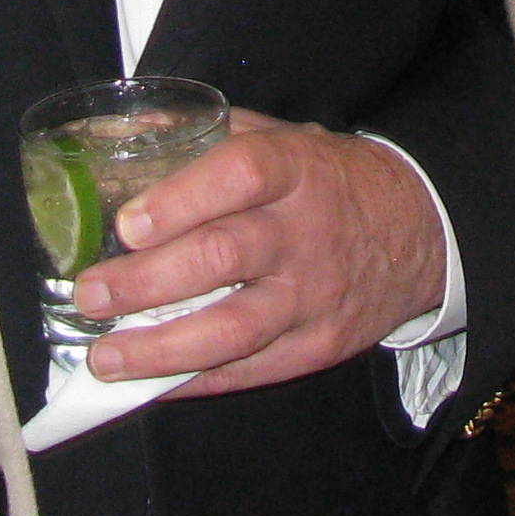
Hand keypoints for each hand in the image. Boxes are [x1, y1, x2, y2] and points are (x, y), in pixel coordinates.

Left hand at [74, 110, 444, 396]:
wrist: (424, 231)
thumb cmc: (333, 182)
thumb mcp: (285, 140)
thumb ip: (210, 136)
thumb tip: (121, 131)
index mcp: (297, 170)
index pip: (240, 175)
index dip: (181, 199)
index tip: (128, 223)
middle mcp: (306, 233)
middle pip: (222, 257)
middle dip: (145, 282)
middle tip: (90, 295)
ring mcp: (314, 296)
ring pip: (232, 329)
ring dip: (159, 349)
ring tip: (105, 357)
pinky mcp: (319, 346)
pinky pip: (250, 371)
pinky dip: (195, 380)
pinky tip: (151, 383)